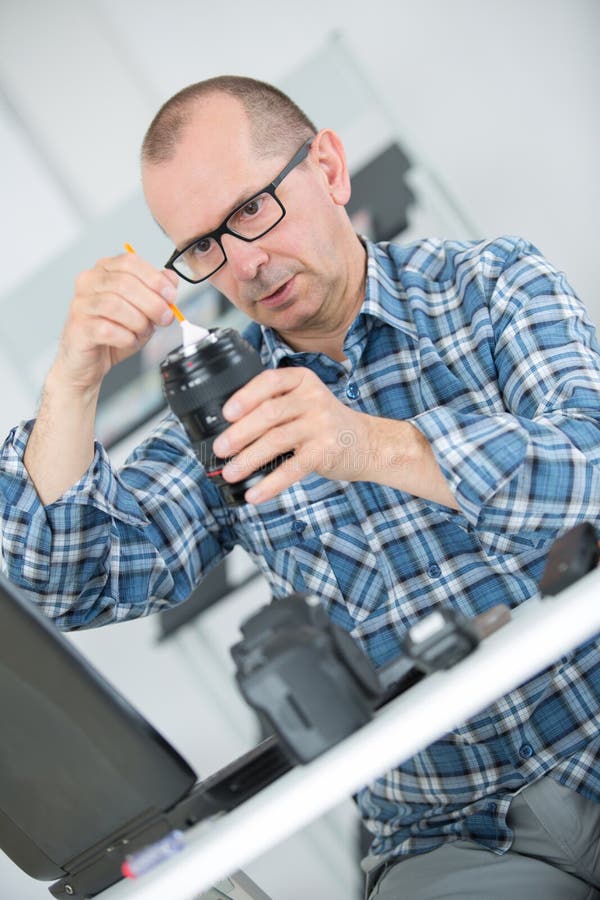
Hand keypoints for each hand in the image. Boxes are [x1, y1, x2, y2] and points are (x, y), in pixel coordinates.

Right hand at [52, 251, 177, 393]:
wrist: (91, 361)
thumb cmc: (115, 333)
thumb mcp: (143, 310)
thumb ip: (157, 292)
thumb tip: (170, 279)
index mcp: (105, 270)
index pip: (130, 261)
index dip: (155, 279)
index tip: (170, 296)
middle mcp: (89, 282)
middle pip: (125, 283)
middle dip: (152, 303)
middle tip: (164, 318)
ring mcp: (81, 304)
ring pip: (115, 305)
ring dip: (139, 321)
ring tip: (144, 331)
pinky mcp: (79, 327)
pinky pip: (106, 329)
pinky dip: (126, 337)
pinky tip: (129, 340)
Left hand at [211, 367, 374, 502]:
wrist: (367, 443)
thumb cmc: (325, 423)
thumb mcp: (305, 402)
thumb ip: (276, 404)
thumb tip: (230, 427)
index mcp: (302, 381)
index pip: (270, 381)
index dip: (245, 396)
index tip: (226, 414)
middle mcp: (313, 399)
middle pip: (269, 413)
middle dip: (240, 433)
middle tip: (220, 449)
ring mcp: (321, 425)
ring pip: (276, 440)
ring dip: (248, 459)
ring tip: (231, 472)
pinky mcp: (326, 451)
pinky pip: (292, 468)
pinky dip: (270, 483)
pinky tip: (255, 494)